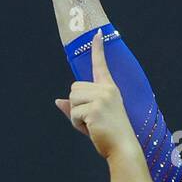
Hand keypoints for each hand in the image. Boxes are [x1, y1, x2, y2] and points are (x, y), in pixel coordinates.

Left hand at [54, 30, 136, 158]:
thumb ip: (75, 107)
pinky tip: (91, 128)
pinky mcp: (95, 108)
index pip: (101, 65)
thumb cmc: (108, 134)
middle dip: (76, 105)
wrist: (122, 147)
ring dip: (76, 115)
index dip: (97, 49)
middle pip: (74, 88)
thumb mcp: (90, 118)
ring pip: (72, 99)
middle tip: (91, 119)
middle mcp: (106, 89)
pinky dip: (77, 124)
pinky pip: (74, 113)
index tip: (96, 34)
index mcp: (109, 89)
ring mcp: (102, 98)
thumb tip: (58, 100)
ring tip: (92, 124)